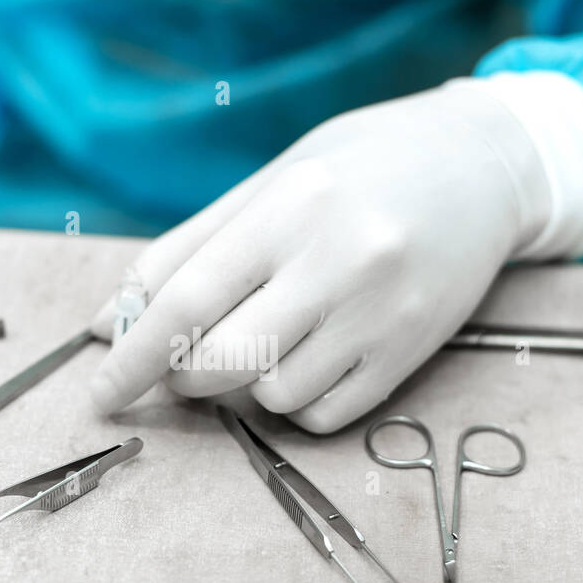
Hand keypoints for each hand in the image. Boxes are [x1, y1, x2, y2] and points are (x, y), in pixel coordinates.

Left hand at [88, 78, 556, 432]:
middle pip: (224, 361)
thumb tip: (106, 322)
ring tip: (270, 335)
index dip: (132, 356)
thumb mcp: (267, 185)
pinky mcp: (411, 354)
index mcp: (291, 209)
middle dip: (184, 374)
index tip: (100, 391)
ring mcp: (382, 315)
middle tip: (184, 358)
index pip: (187, 300)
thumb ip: (182, 252)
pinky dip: (295, 402)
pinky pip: (323, 415)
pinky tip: (308, 356)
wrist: (482, 167)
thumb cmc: (358, 168)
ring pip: (273, 395)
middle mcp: (340, 264)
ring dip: (246, 384)